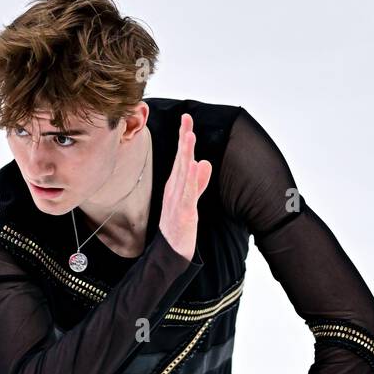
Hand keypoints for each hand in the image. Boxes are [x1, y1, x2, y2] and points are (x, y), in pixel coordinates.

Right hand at [159, 113, 211, 260]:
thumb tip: (204, 162)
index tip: (186, 118)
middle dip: (184, 139)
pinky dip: (190, 179)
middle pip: (180, 160)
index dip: (184, 138)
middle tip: (186, 119)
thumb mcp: (190, 201)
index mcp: (175, 185)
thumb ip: (198, 182)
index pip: (181, 158)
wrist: (170, 254)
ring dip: (185, 154)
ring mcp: (177, 201)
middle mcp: (174, 190)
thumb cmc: (178, 228)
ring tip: (189, 135)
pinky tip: (193, 165)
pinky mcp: (183, 214)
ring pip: (182, 174)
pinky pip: (187, 194)